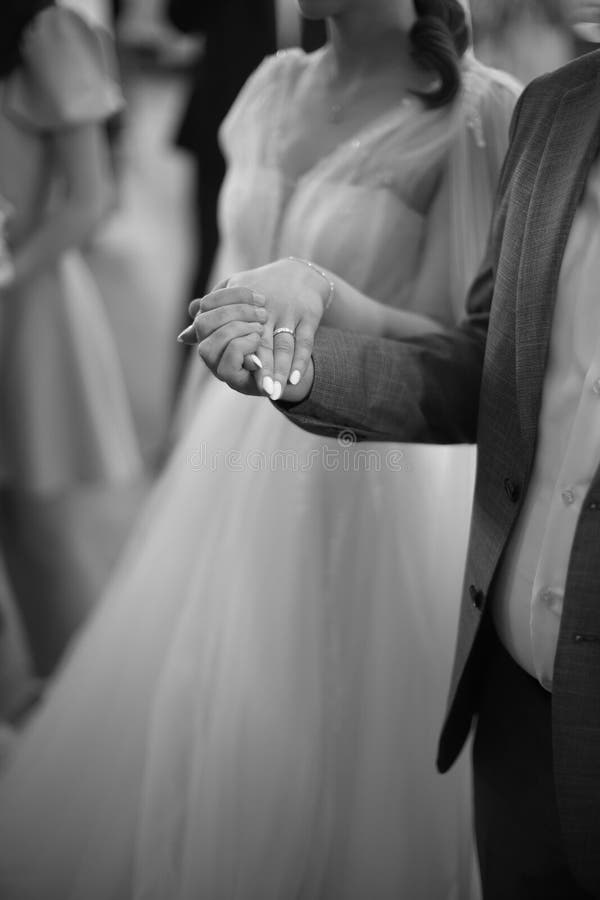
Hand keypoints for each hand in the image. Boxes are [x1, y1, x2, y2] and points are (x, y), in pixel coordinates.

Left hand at [178, 258, 330, 399]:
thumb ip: (209, 316)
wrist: (300, 274)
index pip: (231, 326)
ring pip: (283, 344)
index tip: (229, 373)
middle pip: (260, 340)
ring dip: (280, 369)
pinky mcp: (308, 315)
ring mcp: (288, 310)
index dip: (231, 348)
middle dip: (261, 367)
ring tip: (274, 392)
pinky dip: (300, 362)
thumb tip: (184, 337)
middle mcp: (266, 304)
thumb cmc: (258, 289)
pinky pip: (305, 342)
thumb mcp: (232, 294)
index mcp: (242, 296)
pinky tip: (294, 380)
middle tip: (259, 391)